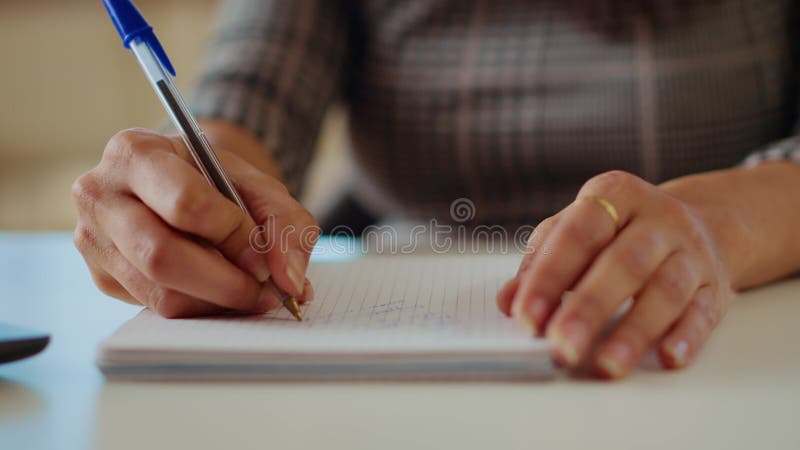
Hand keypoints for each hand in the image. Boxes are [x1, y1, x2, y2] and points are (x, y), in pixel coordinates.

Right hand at [72, 128, 317, 317]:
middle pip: (161, 255)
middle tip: (265, 290)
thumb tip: (290, 280)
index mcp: (135, 152)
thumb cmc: (218, 182)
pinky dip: (200, 308)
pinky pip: (155, 308)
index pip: (185, 204)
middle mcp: (100, 194)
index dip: (234, 235)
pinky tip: (220, 293)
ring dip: (218, 302)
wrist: (180, 185)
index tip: (265, 255)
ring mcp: (94, 240)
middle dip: (226, 282)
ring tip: (250, 292)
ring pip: (159, 293)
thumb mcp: (259, 186)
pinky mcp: (102, 277)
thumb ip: (286, 224)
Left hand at [497, 171, 732, 377]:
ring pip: (665, 291)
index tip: (525, 316)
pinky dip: (687, 337)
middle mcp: (658, 218)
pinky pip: (704, 312)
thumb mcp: (575, 230)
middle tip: (561, 345)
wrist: (697, 221)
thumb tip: (507, 300)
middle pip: (624, 263)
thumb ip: (539, 261)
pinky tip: (668, 358)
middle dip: (589, 308)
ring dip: (635, 332)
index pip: (578, 234)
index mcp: (614, 195)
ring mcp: (691, 251)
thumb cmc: (617, 231)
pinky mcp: (715, 286)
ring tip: (606, 365)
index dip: (549, 276)